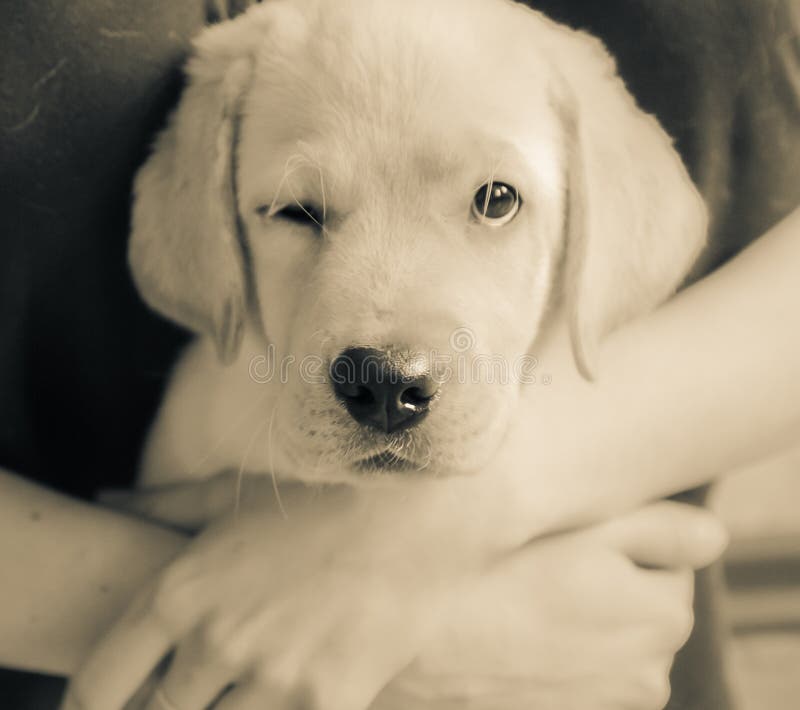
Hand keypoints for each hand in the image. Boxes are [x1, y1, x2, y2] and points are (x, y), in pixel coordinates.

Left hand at [64, 482, 492, 709]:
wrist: (410, 526)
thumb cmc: (316, 506)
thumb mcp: (234, 494)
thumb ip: (162, 502)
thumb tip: (104, 498)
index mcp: (181, 590)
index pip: (97, 684)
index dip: (85, 708)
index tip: (101, 708)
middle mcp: (216, 640)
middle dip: (162, 707)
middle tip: (191, 684)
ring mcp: (270, 677)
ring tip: (237, 684)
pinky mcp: (320, 705)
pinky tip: (281, 690)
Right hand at [374, 501, 727, 709]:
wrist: (404, 649)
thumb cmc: (492, 574)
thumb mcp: (582, 527)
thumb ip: (663, 526)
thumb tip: (713, 535)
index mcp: (662, 616)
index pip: (675, 556)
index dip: (625, 533)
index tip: (574, 528)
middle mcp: (647, 671)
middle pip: (644, 596)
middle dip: (608, 572)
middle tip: (540, 553)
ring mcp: (603, 700)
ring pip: (609, 629)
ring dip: (579, 606)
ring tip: (518, 586)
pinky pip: (578, 660)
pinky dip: (555, 639)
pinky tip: (509, 619)